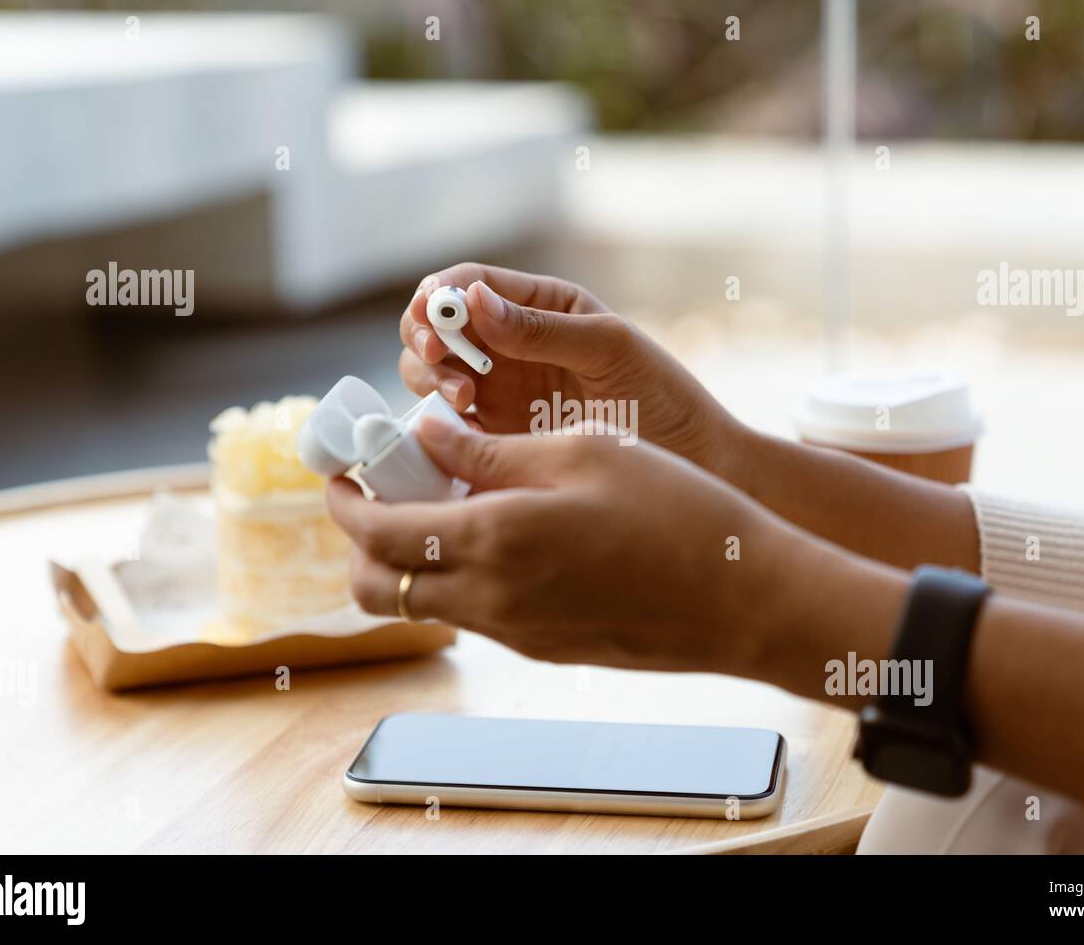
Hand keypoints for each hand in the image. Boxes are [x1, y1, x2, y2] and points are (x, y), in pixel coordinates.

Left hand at [325, 417, 805, 677]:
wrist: (743, 598)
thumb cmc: (676, 510)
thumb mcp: (582, 450)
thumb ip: (491, 448)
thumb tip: (426, 434)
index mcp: (492, 540)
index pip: (375, 532)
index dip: (344, 497)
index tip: (340, 467)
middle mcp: (491, 599)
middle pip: (376, 588)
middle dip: (361, 538)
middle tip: (388, 488)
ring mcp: (516, 633)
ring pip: (422, 606)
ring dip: (410, 559)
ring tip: (451, 501)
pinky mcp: (543, 649)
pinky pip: (471, 615)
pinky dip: (457, 576)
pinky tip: (501, 533)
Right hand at [398, 263, 743, 481]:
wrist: (689, 464)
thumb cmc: (662, 396)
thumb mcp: (608, 350)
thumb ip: (542, 329)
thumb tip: (472, 301)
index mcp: (541, 306)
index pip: (470, 283)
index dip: (441, 295)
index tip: (434, 315)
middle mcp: (510, 345)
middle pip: (435, 326)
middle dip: (424, 335)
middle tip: (438, 358)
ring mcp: (500, 391)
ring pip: (431, 372)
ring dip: (429, 377)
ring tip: (463, 398)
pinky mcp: (496, 437)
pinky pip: (446, 424)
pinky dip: (436, 422)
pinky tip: (457, 431)